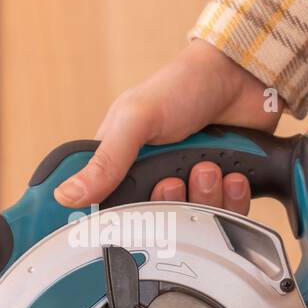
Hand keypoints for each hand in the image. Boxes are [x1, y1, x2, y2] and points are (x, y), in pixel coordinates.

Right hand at [53, 39, 278, 213]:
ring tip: (207, 166)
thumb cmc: (182, 86)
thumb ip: (106, 160)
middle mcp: (152, 181)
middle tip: (174, 180)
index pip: (101, 209)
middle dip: (170, 206)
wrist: (241, 75)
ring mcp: (188, 187)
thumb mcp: (136, 120)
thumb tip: (66, 196)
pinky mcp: (221, 191)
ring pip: (194, 223)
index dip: (106, 225)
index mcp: (119, 164)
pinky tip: (231, 174)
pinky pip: (226, 216)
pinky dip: (231, 198)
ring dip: (205, 196)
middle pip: (155, 225)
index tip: (113, 232)